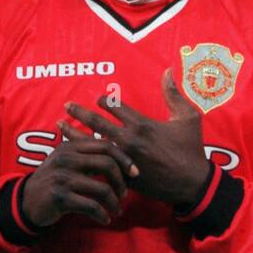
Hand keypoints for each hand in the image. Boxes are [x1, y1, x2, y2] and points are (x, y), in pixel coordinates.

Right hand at [20, 133, 137, 226]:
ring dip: (114, 202)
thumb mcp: (68, 162)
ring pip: (102, 188)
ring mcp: (62, 178)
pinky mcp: (60, 197)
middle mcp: (66, 159)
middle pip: (107, 164)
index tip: (135, 173)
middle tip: (125, 194)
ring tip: (116, 210)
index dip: (124, 158)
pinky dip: (102, 214)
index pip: (106, 146)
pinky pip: (91, 206)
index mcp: (71, 147)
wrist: (27, 202)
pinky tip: (105, 219)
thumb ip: (89, 156)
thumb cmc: (55, 182)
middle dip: (122, 181)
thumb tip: (124, 158)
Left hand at [63, 69, 211, 206]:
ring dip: (74, 134)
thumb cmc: (192, 149)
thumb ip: (174, 94)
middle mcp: (129, 140)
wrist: (192, 183)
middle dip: (80, 113)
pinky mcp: (124, 177)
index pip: (115, 106)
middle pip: (97, 123)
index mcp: (143, 124)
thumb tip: (168, 70)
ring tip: (60, 126)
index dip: (103, 100)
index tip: (96, 98)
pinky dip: (85, 158)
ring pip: (92, 144)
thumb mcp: (188, 118)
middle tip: (67, 106)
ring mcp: (124, 159)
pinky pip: (99, 166)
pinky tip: (73, 155)